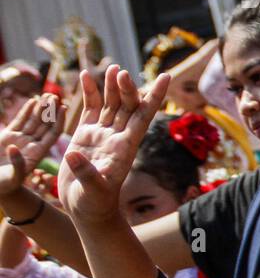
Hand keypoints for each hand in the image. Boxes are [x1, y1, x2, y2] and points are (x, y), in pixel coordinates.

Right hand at [0, 93, 64, 196]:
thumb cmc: (3, 186)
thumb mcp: (11, 178)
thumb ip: (17, 164)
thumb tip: (15, 147)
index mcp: (37, 154)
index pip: (52, 135)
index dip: (58, 121)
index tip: (64, 108)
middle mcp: (32, 145)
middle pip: (44, 125)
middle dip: (51, 111)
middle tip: (56, 96)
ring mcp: (21, 140)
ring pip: (33, 121)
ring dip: (41, 108)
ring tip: (47, 94)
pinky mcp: (8, 136)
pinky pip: (20, 121)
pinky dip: (26, 111)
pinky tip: (33, 100)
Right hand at [58, 65, 169, 225]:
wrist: (86, 209)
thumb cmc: (94, 204)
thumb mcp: (92, 191)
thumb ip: (87, 174)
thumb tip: (74, 157)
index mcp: (126, 147)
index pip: (144, 116)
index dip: (154, 97)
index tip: (167, 77)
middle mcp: (117, 137)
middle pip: (127, 107)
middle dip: (126, 89)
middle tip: (121, 72)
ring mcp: (102, 134)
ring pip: (111, 104)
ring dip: (112, 87)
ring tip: (112, 68)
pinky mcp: (86, 135)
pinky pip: (90, 109)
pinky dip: (89, 93)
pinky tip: (86, 76)